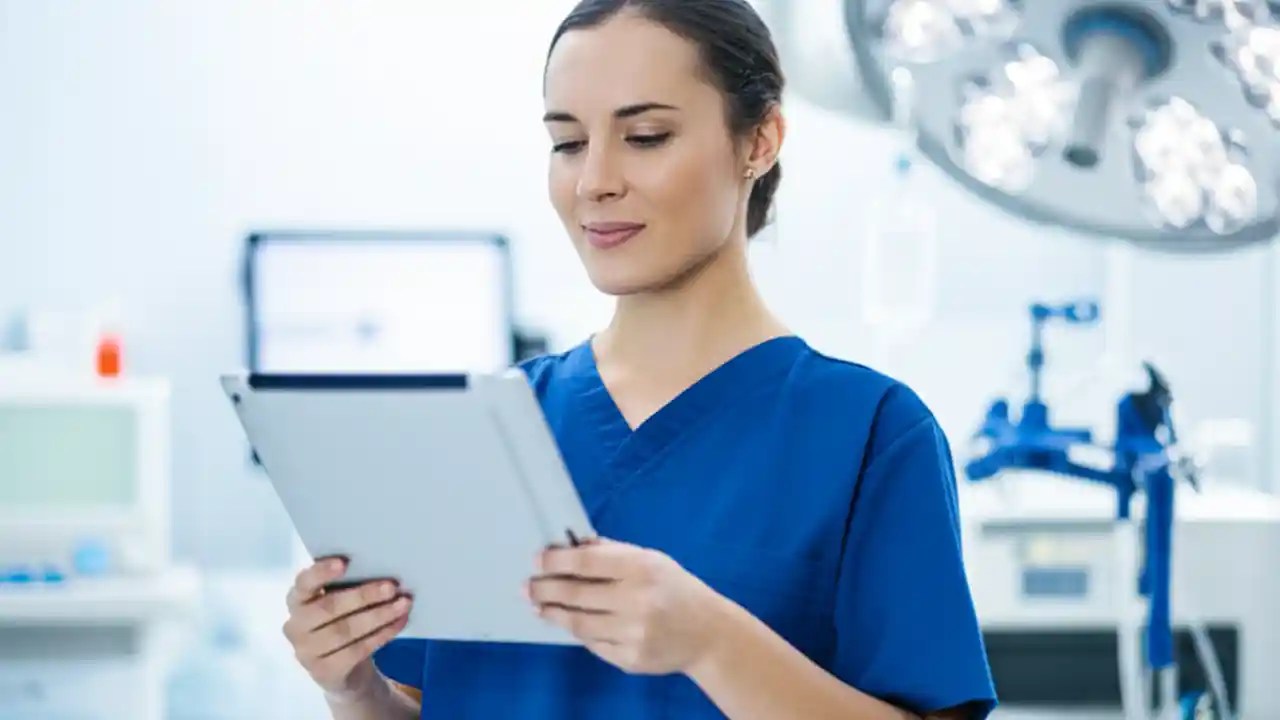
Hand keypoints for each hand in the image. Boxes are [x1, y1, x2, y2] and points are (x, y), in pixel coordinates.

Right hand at [282, 558, 412, 699]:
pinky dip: (382, 634)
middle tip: (392, 586)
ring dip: (379, 615)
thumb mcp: (339, 603)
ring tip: (404, 604)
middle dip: (363, 596)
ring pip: (345, 631)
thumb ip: (348, 586)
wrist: (344, 670)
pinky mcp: (324, 672)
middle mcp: (295, 626)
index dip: (321, 572)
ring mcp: (306, 653)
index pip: (304, 583)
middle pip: (328, 608)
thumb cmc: (342, 621)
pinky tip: (399, 622)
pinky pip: (357, 650)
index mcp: (297, 600)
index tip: (344, 562)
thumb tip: (381, 568)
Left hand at [526, 539, 727, 674]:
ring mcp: (633, 633)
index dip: (557, 560)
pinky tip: (566, 622)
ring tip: (538, 605)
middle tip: (527, 585)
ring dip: (553, 613)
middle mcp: (637, 601)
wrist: (709, 634)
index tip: (537, 559)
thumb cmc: (675, 589)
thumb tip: (572, 543)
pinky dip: (577, 632)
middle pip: (576, 593)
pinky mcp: (630, 659)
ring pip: (578, 623)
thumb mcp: (651, 560)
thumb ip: (612, 552)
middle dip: (546, 588)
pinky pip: (592, 644)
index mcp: (642, 569)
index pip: (587, 562)